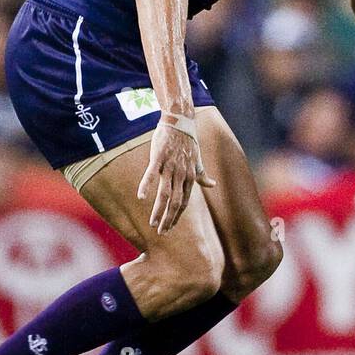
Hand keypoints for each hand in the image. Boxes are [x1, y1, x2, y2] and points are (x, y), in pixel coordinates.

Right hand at [137, 119, 216, 233]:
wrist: (180, 121)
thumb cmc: (188, 141)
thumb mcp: (198, 160)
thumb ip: (203, 175)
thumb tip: (213, 185)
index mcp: (190, 176)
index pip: (183, 202)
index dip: (177, 216)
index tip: (170, 228)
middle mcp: (181, 174)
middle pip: (175, 202)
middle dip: (169, 219)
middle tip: (161, 232)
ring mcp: (170, 166)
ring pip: (164, 193)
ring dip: (158, 210)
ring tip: (152, 223)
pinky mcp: (158, 157)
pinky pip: (151, 174)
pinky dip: (146, 186)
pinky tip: (140, 197)